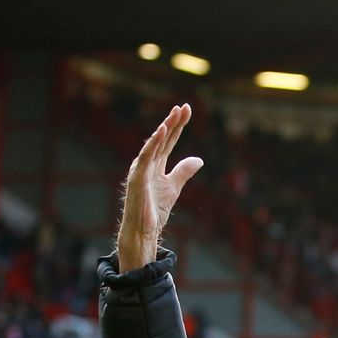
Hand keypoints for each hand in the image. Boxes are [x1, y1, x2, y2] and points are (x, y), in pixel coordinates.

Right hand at [116, 103, 204, 269]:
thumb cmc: (154, 210)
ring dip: (164, 128)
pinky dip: (153, 143)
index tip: (187, 110)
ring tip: (174, 114)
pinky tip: (161, 130)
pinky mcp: (137, 178)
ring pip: (154, 144)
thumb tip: (200, 159)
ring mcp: (140, 170)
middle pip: (162, 139)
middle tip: (183, 106)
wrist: (143, 231)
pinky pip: (145, 156)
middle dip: (173, 122)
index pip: (169, 141)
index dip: (178, 126)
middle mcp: (146, 163)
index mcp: (155, 164)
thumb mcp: (174, 187)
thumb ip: (183, 171)